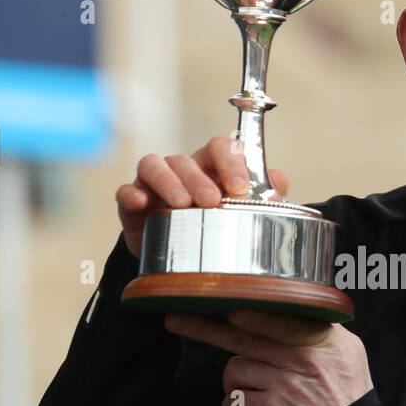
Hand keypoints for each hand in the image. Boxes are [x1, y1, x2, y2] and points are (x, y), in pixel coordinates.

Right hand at [115, 135, 289, 259]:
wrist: (180, 258)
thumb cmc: (215, 226)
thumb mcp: (242, 213)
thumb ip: (263, 195)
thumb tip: (279, 179)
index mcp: (211, 166)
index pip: (220, 147)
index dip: (230, 162)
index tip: (240, 187)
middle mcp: (182, 168)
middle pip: (187, 158)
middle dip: (200, 179)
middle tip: (212, 202)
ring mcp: (153, 183)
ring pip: (155, 166)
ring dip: (169, 182)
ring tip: (182, 204)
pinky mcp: (132, 202)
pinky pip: (126, 191)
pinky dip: (132, 194)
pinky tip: (142, 204)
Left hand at [163, 308, 373, 405]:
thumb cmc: (347, 387)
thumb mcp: (347, 347)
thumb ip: (321, 326)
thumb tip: (295, 308)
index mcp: (315, 339)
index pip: (276, 320)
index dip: (249, 315)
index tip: (227, 309)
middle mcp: (297, 359)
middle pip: (241, 339)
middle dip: (203, 329)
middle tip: (175, 320)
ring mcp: (283, 385)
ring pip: (234, 371)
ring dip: (232, 381)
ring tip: (244, 389)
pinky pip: (235, 401)